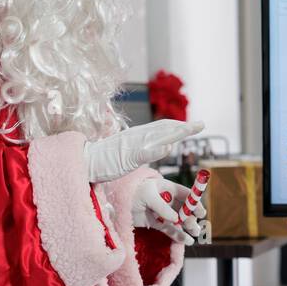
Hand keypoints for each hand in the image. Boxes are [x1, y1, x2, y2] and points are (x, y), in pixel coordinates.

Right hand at [83, 120, 203, 183]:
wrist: (85, 161)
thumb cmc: (105, 159)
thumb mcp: (129, 153)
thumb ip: (146, 149)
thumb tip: (165, 145)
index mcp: (138, 135)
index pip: (162, 127)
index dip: (178, 126)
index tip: (193, 125)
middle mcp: (137, 135)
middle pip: (164, 128)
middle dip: (184, 126)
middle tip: (201, 124)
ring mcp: (132, 145)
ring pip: (157, 136)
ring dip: (175, 132)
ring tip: (191, 128)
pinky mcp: (126, 155)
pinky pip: (143, 152)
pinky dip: (157, 149)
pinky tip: (169, 147)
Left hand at [133, 178, 206, 245]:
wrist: (117, 203)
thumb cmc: (133, 192)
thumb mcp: (148, 196)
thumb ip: (162, 207)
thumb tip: (175, 219)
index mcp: (167, 188)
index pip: (185, 194)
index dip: (194, 202)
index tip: (201, 212)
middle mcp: (167, 200)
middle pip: (184, 209)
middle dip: (192, 218)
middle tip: (195, 226)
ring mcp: (162, 212)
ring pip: (179, 221)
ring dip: (188, 227)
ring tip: (194, 233)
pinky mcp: (156, 223)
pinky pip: (170, 229)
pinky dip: (178, 235)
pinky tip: (186, 241)